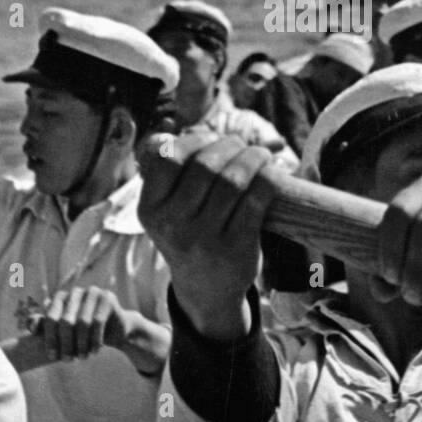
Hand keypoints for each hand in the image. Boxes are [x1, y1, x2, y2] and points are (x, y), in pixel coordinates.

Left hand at [39, 284, 128, 360]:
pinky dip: (94, 340)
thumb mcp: (63, 330)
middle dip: (65, 344)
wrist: (115, 330)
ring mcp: (93, 292)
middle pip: (65, 321)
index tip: (52, 356)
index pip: (50, 318)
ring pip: (82, 323)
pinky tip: (94, 351)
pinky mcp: (108, 297)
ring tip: (82, 358)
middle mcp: (76, 292)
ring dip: (81, 345)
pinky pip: (98, 322)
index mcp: (61, 297)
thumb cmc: (84, 332)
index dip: (50, 339)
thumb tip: (30, 327)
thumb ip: (45, 326)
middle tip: (67, 360)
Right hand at [137, 132, 276, 339]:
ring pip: (233, 179)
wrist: (206, 290)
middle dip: (229, 145)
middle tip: (240, 145)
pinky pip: (256, 199)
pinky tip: (271, 172)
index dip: (194, 139)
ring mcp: (205, 239)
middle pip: (206, 164)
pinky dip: (268, 178)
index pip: (167, 157)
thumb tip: (170, 131)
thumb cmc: (189, 234)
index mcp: (150, 209)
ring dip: (252, 157)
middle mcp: (173, 225)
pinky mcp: (236, 248)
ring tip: (259, 155)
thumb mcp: (166, 210)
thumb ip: (168, 172)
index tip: (210, 139)